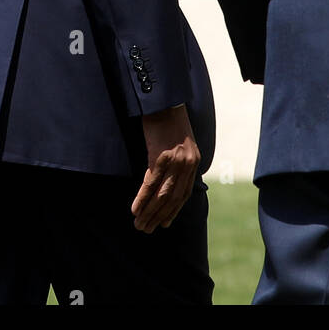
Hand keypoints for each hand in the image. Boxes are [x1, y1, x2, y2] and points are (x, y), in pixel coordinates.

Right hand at [131, 104, 200, 233]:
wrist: (164, 100)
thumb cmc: (168, 120)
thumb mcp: (180, 142)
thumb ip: (179, 161)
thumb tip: (168, 180)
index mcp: (194, 161)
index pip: (184, 193)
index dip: (174, 210)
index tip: (165, 223)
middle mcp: (188, 163)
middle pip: (173, 197)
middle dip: (159, 216)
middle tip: (147, 229)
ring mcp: (175, 160)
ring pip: (162, 194)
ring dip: (149, 212)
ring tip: (139, 224)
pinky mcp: (161, 155)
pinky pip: (151, 183)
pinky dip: (142, 198)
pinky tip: (135, 209)